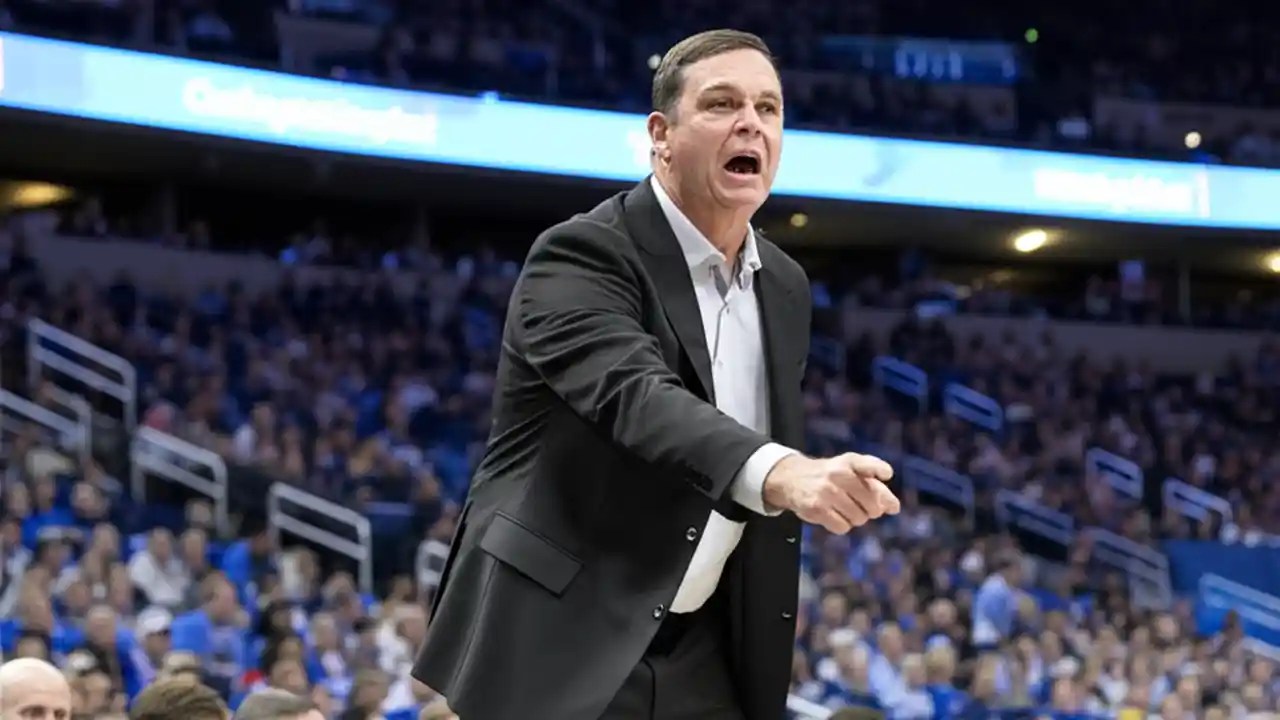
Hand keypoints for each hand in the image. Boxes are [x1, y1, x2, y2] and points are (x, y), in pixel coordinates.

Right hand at [762, 452, 899, 533]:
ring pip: (859, 518)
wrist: (793, 478)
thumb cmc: (831, 476)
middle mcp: (838, 474)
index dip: (879, 469)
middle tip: (857, 504)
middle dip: (870, 510)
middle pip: (872, 505)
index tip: (886, 474)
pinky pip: (843, 527)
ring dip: (854, 518)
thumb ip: (875, 485)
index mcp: (850, 462)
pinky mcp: (816, 508)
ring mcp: (826, 491)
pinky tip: (832, 515)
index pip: (867, 464)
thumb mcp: (851, 471)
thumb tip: (894, 508)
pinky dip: (841, 525)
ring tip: (842, 508)